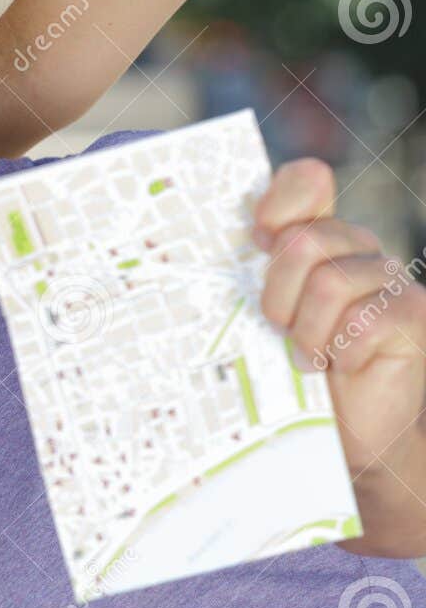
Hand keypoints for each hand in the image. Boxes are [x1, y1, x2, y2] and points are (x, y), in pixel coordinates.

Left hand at [253, 158, 425, 477]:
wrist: (339, 427)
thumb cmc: (286, 366)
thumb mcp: (255, 314)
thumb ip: (243, 273)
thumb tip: (203, 245)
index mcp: (314, 235)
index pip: (307, 180)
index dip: (281, 201)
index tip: (258, 238)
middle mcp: (354, 247)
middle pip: (304, 240)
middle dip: (278, 294)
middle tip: (279, 328)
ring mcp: (387, 278)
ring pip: (331, 282)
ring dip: (308, 331)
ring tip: (308, 353)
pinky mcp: (412, 313)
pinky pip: (365, 319)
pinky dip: (341, 351)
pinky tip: (341, 366)